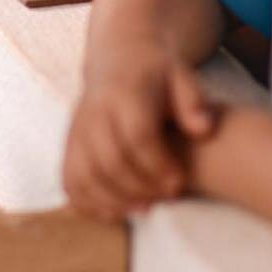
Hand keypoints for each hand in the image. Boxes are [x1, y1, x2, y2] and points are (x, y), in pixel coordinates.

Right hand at [63, 56, 215, 221]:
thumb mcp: (181, 76)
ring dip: (112, 199)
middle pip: (109, 160)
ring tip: (144, 209)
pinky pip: (69, 179)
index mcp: (124, 93)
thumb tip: (203, 129)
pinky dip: (85, 202)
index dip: (158, 165)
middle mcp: (94, 111)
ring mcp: (77, 129)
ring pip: (84, 174)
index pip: (137, 136)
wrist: (119, 58)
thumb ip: (193, 102)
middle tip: (167, 198)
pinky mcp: (69, 143)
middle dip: (139, 187)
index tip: (179, 182)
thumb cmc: (156, 74)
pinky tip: (113, 213)